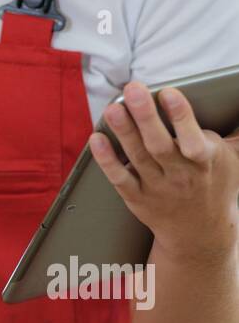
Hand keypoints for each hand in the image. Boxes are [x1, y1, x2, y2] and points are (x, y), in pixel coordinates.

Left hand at [89, 80, 238, 257]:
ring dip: (124, 131)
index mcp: (205, 162)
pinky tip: (97, 139)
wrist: (201, 233)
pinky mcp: (137, 197)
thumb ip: (235, 135)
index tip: (168, 92)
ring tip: (113, 108)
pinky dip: (107, 160)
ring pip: (138, 157)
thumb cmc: (215, 184)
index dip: (181, 116)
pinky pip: (119, 178)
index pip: (193, 139)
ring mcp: (157, 187)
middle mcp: (180, 175)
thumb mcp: (233, 160)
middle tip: (132, 90)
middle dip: (145, 116)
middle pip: (159, 144)